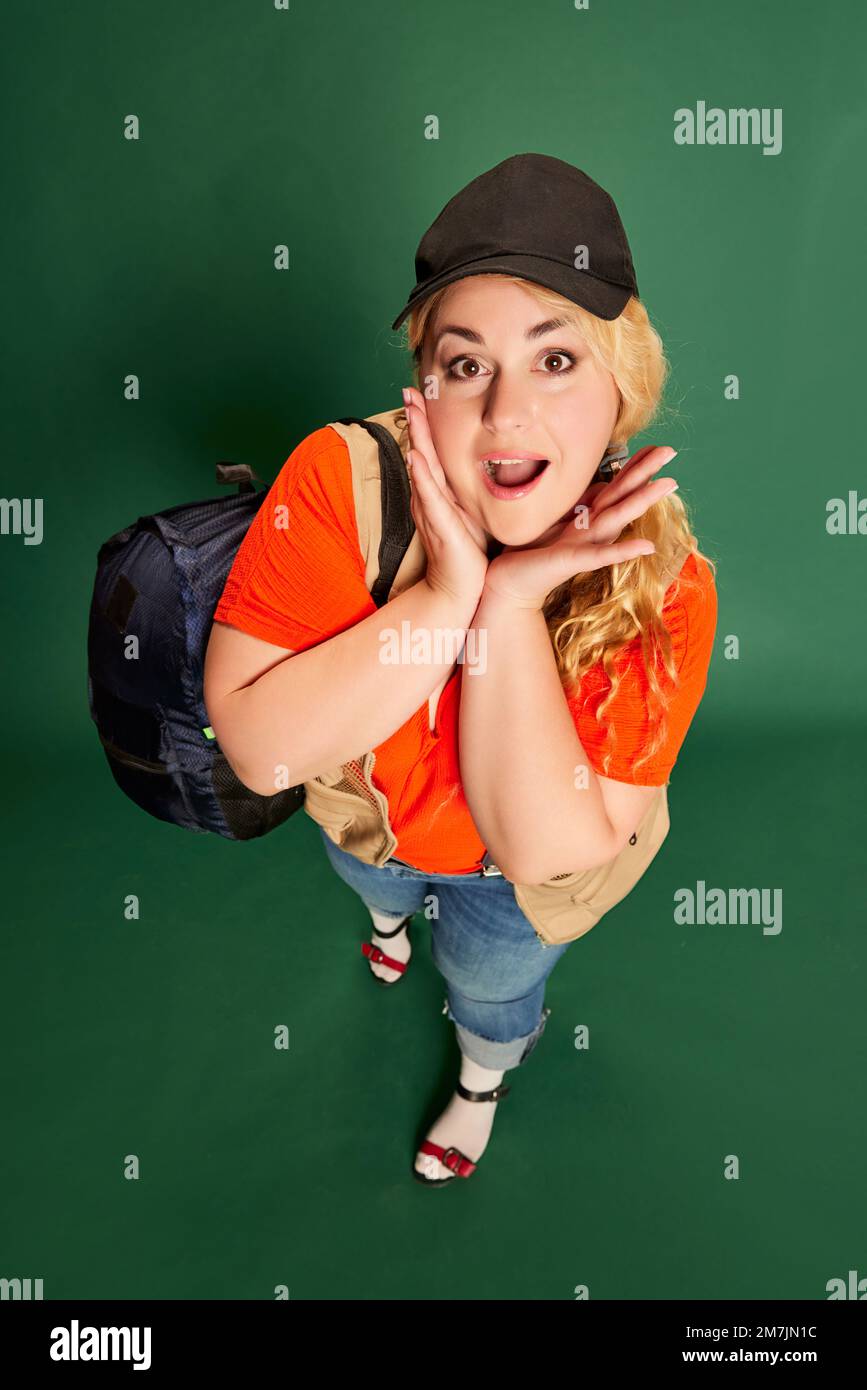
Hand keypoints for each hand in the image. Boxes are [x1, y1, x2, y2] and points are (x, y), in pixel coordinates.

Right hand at [402, 385, 489, 604]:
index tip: (424, 394)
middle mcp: (430, 496)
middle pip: (421, 450)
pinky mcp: (439, 525)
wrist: (459, 589)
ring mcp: (431, 509)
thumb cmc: (467, 553)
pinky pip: (428, 495)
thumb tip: (496, 466)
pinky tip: (416, 456)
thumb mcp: (473, 512)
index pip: (432, 450)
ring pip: (422, 465)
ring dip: (416, 436)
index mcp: (439, 491)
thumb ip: (474, 490)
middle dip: (417, 419)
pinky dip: (421, 475)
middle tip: (409, 390)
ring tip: (412, 409)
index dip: (428, 423)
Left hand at [483, 444, 678, 609]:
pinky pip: (600, 555)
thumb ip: (577, 505)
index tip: (656, 446)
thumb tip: (597, 486)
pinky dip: (623, 550)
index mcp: (586, 518)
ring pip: (617, 517)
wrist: (511, 585)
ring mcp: (585, 546)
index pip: (615, 486)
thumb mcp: (553, 521)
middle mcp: (591, 530)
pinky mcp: (572, 562)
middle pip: (622, 495)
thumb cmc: (530, 553)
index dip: (634, 466)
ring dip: (643, 500)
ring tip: (670, 483)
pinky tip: (647, 546)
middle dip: (646, 472)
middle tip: (671, 450)